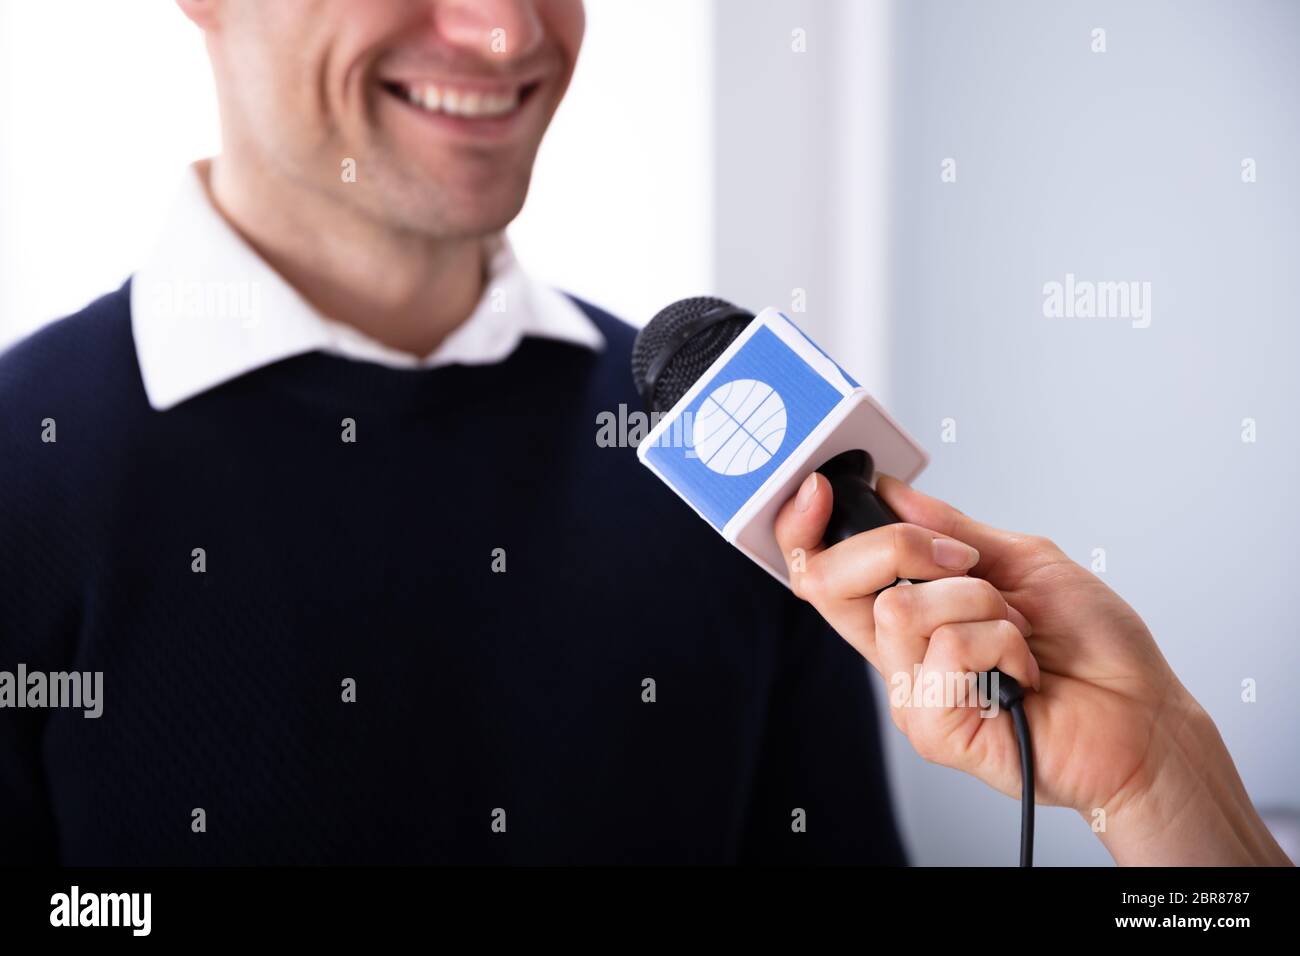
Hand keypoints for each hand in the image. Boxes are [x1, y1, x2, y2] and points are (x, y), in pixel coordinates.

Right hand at [774, 472, 1291, 864]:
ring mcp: (912, 693)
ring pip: (900, 608)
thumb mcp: (1022, 560)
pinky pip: (946, 649)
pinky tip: (1024, 672)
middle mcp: (899, 653)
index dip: (804, 530)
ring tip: (1016, 634)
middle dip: (903, 545)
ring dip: (979, 603)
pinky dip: (1001, 645)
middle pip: (836, 580)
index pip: (824, 573)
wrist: (1146, 717)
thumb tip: (892, 491)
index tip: (819, 490)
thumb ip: (951, 529)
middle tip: (969, 563)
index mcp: (909, 613)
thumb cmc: (1095, 649)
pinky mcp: (934, 728)